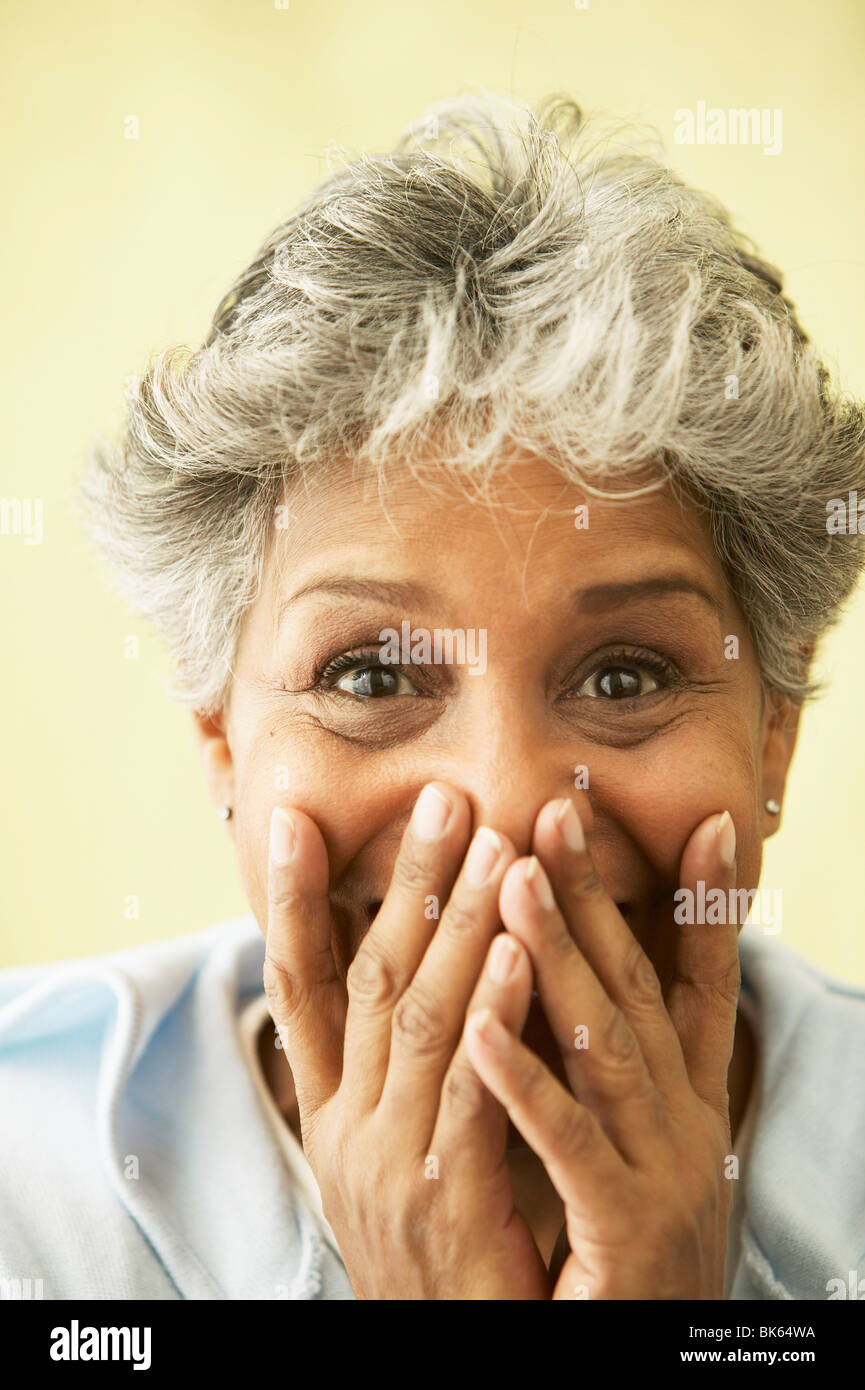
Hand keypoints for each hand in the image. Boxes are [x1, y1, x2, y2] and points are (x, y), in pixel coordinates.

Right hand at [262, 782, 550, 1298]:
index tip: (289, 821)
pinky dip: (491, 1014)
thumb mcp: (387, 1153)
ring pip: (417, 1018)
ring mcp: (389, 1162)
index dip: (287, 902)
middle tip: (442, 798)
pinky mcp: (447, 1198)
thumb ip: (390, 1069)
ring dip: (456, 925)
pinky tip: (517, 951)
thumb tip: (399, 969)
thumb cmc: (435, 1248)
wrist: (449, 1359)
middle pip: (367, 980)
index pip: (296, 986)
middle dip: (403, 884)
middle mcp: (346, 1127)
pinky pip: (471, 1089)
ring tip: (494, 845)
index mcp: (327, 1113)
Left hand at [465, 795, 739, 1299]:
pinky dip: (526, 1081)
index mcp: (685, 1103)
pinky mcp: (621, 1227)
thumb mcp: (625, 1146)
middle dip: (595, 896)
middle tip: (556, 810)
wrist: (633, 1371)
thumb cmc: (618, 1255)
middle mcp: (681, 1124)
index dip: (707, 905)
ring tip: (512, 877)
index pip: (698, 985)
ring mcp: (656, 1172)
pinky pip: (566, 1143)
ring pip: (602, 1046)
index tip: (706, 823)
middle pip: (634, 990)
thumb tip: (567, 978)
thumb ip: (602, 1067)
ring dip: (558, 956)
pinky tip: (482, 1025)